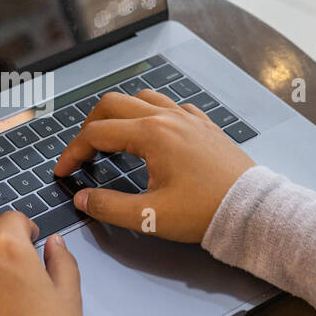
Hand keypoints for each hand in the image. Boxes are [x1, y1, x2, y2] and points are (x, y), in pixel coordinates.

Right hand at [52, 89, 254, 242]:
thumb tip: (83, 199)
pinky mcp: (205, 126)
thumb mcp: (149, 217)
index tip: (64, 171)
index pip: (97, 134)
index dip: (73, 152)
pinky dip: (153, 115)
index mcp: (151, 135)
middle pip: (114, 104)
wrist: (252, 210)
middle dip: (91, 125)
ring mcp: (188, 119)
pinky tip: (154, 135)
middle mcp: (167, 118)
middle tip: (83, 151)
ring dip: (121, 114)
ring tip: (113, 139)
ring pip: (143, 99)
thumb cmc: (204, 212)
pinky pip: (172, 107)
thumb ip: (109, 206)